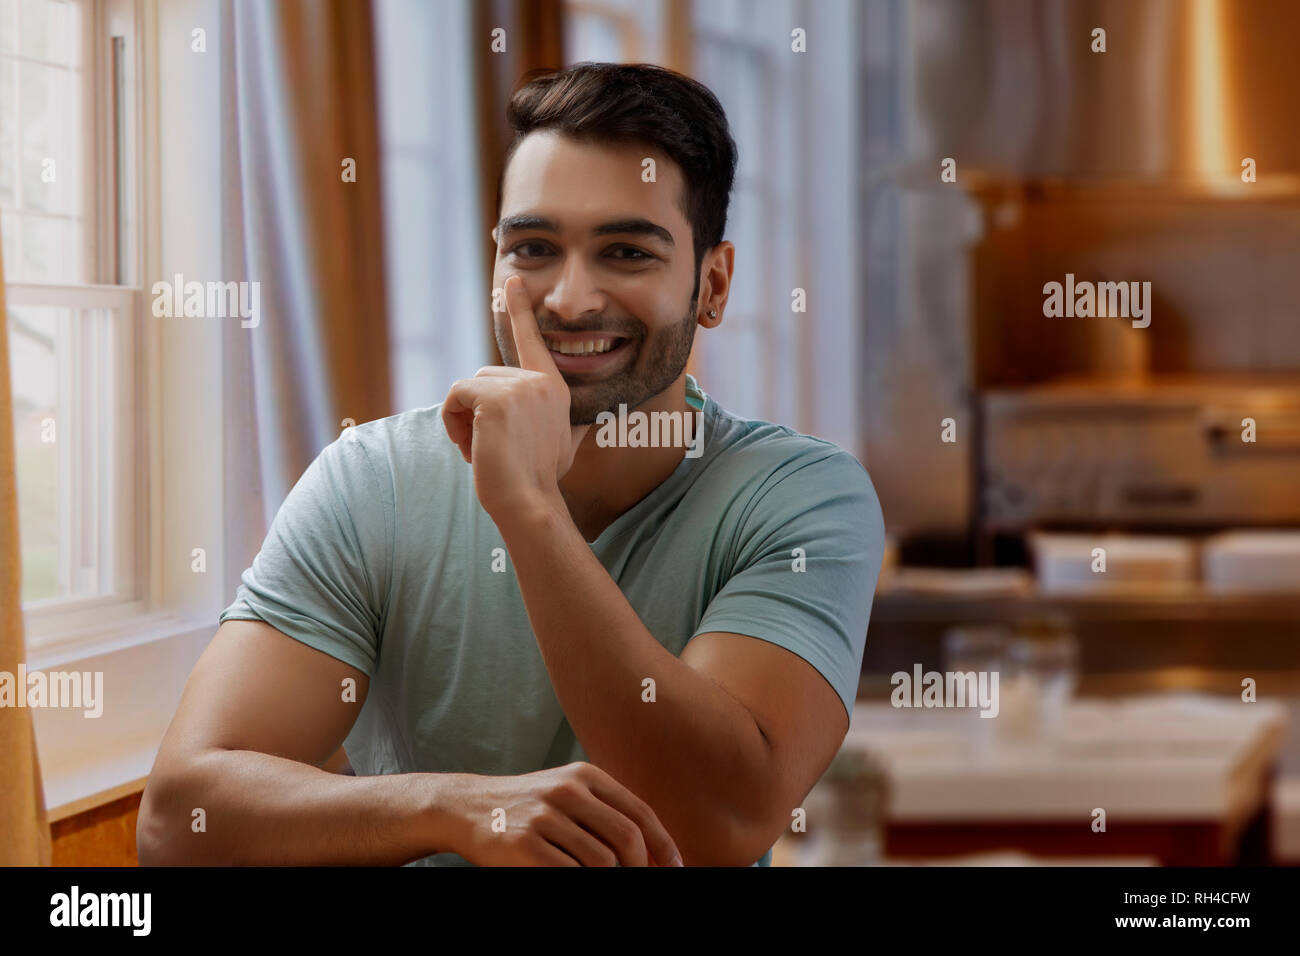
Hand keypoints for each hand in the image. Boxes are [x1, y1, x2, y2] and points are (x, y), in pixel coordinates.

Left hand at [441, 276, 589, 519]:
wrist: (529, 502)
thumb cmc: (541, 481)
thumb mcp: (564, 445)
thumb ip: (568, 424)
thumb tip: (599, 423)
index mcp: (555, 388)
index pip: (533, 341)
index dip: (520, 309)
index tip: (513, 280)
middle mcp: (540, 381)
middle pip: (484, 377)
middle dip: (475, 412)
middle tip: (488, 448)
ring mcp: (519, 387)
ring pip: (467, 387)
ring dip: (462, 421)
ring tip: (482, 450)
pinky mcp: (494, 397)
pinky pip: (455, 395)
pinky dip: (452, 422)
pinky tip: (471, 446)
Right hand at [445, 762, 682, 865]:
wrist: (467, 808)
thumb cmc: (527, 808)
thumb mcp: (568, 793)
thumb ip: (606, 812)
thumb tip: (653, 850)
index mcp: (585, 775)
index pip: (640, 813)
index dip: (664, 845)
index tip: (675, 869)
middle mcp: (567, 791)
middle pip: (628, 839)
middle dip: (642, 869)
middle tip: (641, 882)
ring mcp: (544, 817)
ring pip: (602, 862)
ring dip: (609, 879)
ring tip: (601, 879)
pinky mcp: (524, 844)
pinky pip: (570, 873)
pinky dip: (580, 882)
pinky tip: (574, 879)